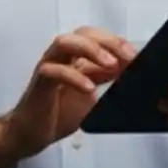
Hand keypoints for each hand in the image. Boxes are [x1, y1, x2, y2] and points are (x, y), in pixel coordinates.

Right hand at [0, 27, 135, 167]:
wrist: (31, 133)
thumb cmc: (59, 113)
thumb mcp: (92, 95)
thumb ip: (106, 79)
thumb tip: (130, 69)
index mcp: (74, 57)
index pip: (97, 37)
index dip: (117, 43)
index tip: (137, 57)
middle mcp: (60, 56)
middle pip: (83, 33)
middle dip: (108, 41)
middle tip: (128, 57)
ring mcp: (48, 66)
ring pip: (64, 42)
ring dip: (90, 50)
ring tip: (110, 65)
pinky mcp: (39, 83)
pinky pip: (53, 71)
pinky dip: (73, 77)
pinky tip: (89, 89)